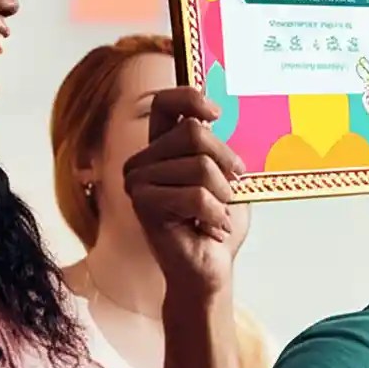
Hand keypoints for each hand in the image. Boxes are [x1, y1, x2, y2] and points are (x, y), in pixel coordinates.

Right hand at [124, 88, 249, 295]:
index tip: (217, 115)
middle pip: (194, 133)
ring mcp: (138, 180)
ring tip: (217, 214)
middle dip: (225, 163)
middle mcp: (144, 159)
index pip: (166, 103)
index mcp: (163, 146)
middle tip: (230, 191)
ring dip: (221, 196)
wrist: (209, 269)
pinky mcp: (142, 204)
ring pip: (199, 166)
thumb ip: (221, 150)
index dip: (190, 98)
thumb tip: (225, 120)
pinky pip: (194, 195)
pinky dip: (215, 214)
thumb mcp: (228, 179)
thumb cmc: (218, 222)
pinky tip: (210, 228)